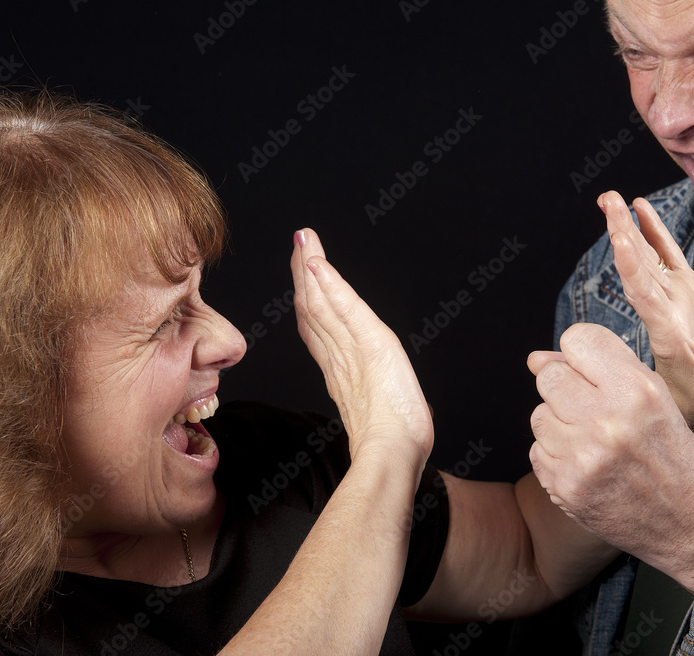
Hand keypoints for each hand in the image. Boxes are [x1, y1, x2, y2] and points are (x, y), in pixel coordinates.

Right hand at [290, 228, 432, 463]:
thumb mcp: (379, 416)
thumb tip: (374, 408)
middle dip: (306, 273)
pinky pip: (344, 308)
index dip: (309, 298)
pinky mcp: (369, 343)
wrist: (393, 455)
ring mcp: (351, 349)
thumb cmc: (392, 444)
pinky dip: (329, 283)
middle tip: (300, 243)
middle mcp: (340, 356)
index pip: (319, 325)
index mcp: (342, 370)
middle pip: (315, 306)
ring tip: (305, 240)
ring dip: (313, 266)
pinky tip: (317, 263)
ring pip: (324, 300)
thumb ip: (369, 402)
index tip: (304, 274)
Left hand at [528, 323, 693, 624]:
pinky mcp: (566, 486)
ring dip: (560, 425)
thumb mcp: (654, 398)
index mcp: (637, 390)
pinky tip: (587, 466)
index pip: (576, 340)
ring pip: (539, 415)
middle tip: (592, 410)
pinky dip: (557, 457)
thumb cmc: (671, 453)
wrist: (690, 523)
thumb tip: (534, 360)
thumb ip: (597, 368)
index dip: (580, 355)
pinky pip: (537, 451)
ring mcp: (584, 456)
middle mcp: (609, 420)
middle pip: (549, 377)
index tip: (591, 371)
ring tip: (594, 442)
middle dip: (565, 389)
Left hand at [598, 191, 693, 429]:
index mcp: (666, 332)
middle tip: (606, 201)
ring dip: (626, 227)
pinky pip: (663, 256)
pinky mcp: (681, 291)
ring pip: (644, 257)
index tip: (618, 241)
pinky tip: (637, 207)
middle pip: (638, 268)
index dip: (633, 269)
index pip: (645, 297)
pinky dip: (651, 231)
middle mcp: (661, 310)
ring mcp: (669, 298)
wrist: (683, 402)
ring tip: (609, 198)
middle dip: (622, 234)